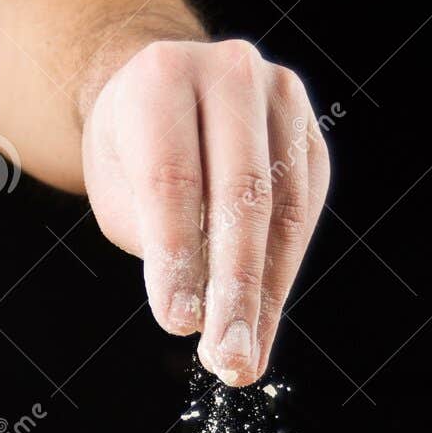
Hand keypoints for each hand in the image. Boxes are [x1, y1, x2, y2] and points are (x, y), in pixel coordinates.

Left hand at [81, 39, 328, 386]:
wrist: (165, 92)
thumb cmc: (132, 152)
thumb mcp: (120, 192)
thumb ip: (160, 238)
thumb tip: (204, 315)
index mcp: (163, 78)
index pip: (173, 180)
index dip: (177, 258)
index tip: (177, 325)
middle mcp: (230, 73)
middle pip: (241, 195)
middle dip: (235, 288)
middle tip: (227, 357)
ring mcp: (281, 99)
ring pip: (284, 211)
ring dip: (265, 296)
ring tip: (244, 359)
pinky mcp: (311, 135)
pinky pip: (303, 214)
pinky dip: (282, 275)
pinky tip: (261, 324)